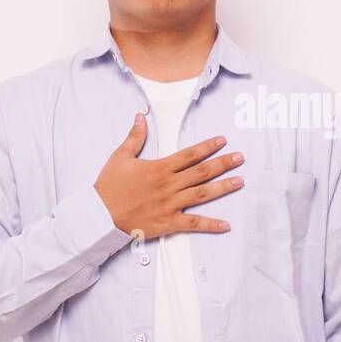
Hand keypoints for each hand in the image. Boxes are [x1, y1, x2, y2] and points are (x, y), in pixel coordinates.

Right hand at [93, 113, 243, 239]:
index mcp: (159, 168)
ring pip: (202, 194)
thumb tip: (141, 116)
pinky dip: (210, 225)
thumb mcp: (120, 157)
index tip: (223, 140)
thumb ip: (134, 137)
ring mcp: (170, 204)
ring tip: (239, 181)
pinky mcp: (169, 222)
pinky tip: (226, 225)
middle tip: (240, 157)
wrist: (100, 216)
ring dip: (223, 187)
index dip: (208, 146)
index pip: (190, 154)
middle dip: (223, 163)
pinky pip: (193, 223)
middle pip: (202, 172)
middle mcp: (169, 185)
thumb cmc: (109, 187)